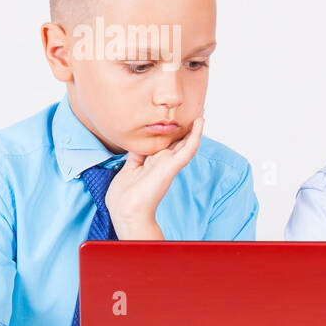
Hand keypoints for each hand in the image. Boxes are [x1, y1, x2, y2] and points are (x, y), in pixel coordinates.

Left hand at [106, 116, 203, 237]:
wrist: (127, 210)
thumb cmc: (124, 196)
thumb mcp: (128, 169)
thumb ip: (135, 157)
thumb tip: (137, 144)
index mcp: (153, 164)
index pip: (165, 146)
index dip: (171, 134)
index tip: (174, 121)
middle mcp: (163, 163)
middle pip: (178, 143)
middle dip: (185, 130)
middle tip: (194, 115)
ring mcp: (169, 165)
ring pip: (186, 144)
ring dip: (195, 130)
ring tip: (201, 116)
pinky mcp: (172, 166)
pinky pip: (188, 149)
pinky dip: (195, 136)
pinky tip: (200, 123)